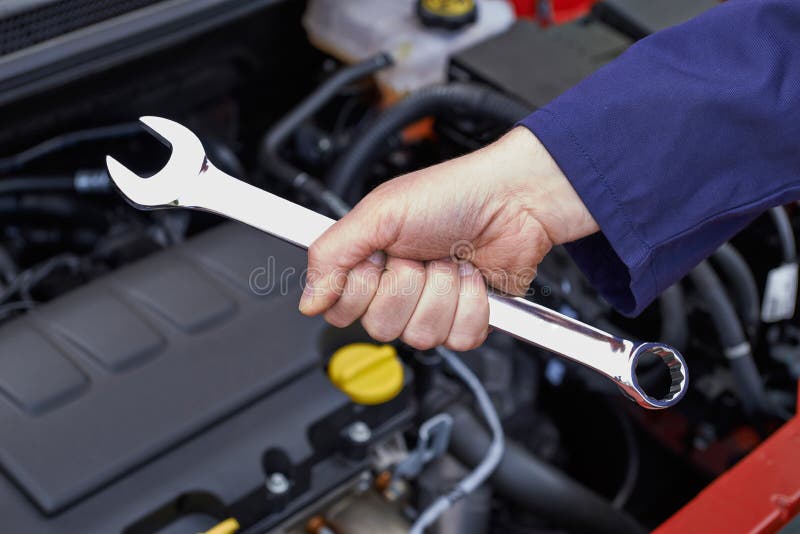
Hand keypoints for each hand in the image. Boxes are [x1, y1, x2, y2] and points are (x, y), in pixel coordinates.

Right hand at [299, 127, 597, 350]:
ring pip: (421, 335)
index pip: (340, 309)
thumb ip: (331, 254)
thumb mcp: (378, 213)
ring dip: (442, 291)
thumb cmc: (451, 195)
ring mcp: (432, 307)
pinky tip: (472, 277)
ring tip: (450, 260)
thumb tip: (308, 301)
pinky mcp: (466, 320)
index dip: (360, 288)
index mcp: (368, 263)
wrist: (512, 201)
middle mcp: (396, 289)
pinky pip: (459, 338)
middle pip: (381, 327)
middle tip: (420, 254)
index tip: (377, 258)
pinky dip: (472, 304)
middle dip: (407, 285)